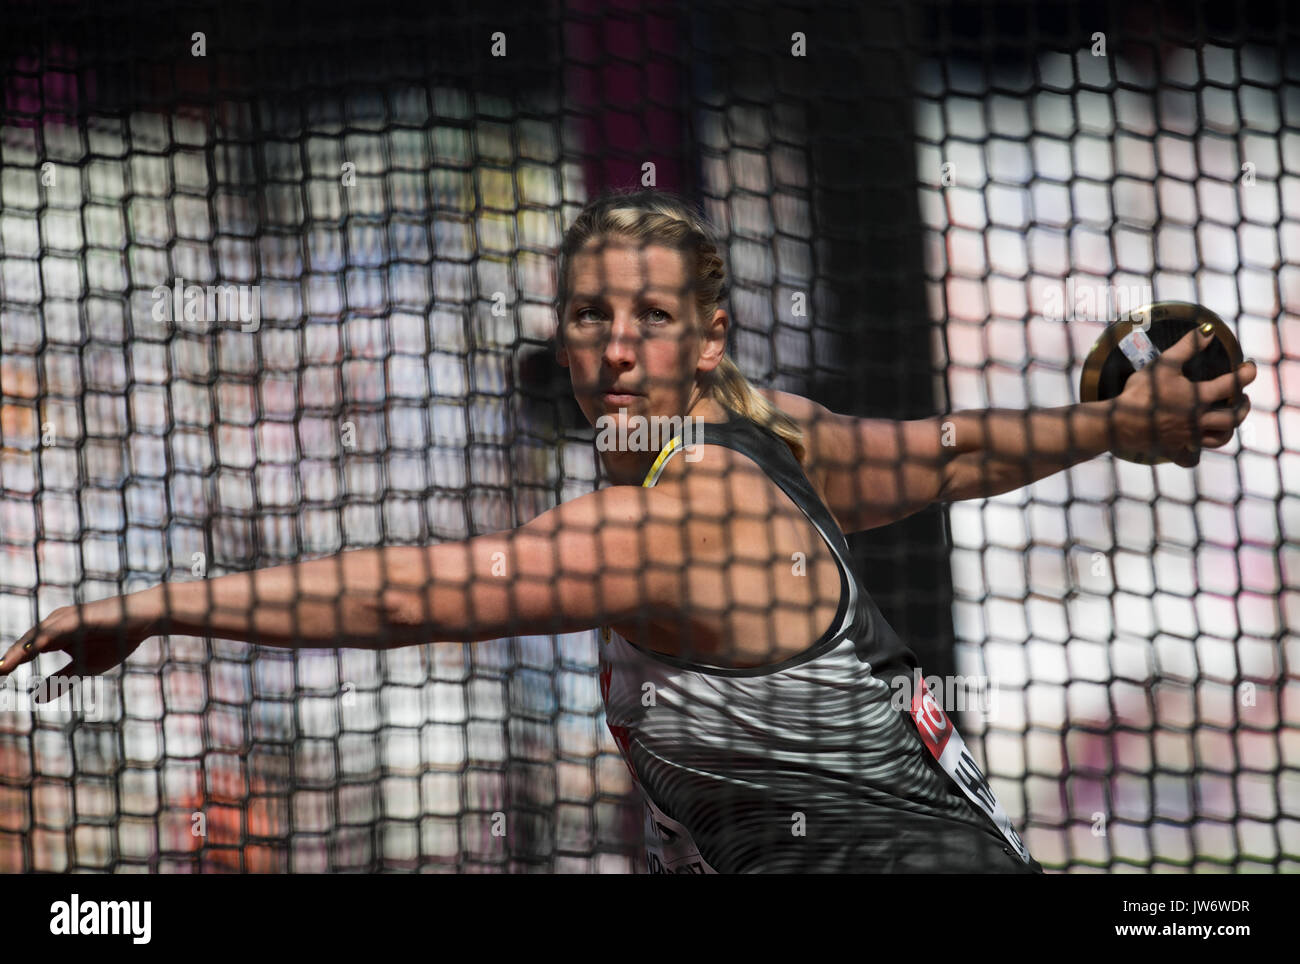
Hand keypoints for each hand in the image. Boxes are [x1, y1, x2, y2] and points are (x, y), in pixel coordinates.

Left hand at [0, 592, 157, 682]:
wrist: (142, 621)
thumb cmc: (116, 641)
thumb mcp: (83, 668)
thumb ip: (60, 680)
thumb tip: (36, 697)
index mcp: (54, 636)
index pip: (26, 651)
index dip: (9, 664)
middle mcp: (55, 624)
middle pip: (24, 643)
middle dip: (7, 659)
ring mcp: (65, 619)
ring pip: (34, 636)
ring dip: (17, 651)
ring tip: (3, 667)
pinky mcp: (77, 617)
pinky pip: (55, 629)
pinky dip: (40, 640)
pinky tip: (30, 651)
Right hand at [1111, 326, 1256, 466]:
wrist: (1118, 422)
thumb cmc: (1141, 392)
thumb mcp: (1163, 364)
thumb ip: (1187, 346)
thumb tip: (1208, 331)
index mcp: (1198, 397)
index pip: (1232, 384)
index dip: (1246, 374)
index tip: (1250, 367)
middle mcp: (1198, 419)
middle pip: (1234, 417)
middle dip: (1243, 406)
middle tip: (1242, 397)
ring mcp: (1187, 437)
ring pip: (1219, 439)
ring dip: (1228, 429)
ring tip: (1227, 419)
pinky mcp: (1173, 449)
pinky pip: (1190, 458)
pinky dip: (1195, 454)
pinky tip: (1195, 447)